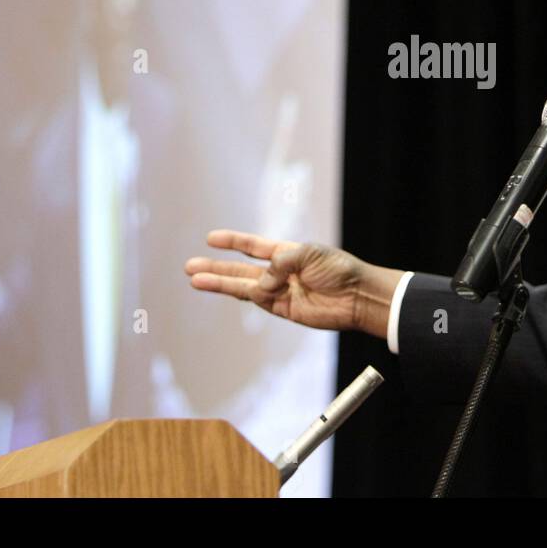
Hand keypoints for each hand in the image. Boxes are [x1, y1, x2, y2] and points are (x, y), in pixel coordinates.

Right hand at [184, 230, 403, 338]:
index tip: (210, 238)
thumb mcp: (308, 253)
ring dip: (219, 283)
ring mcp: (279, 291)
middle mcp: (279, 272)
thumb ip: (280, 264)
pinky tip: (236, 287)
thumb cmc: (339, 269)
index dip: (232, 241)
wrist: (358, 296)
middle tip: (189, 266)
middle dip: (215, 268)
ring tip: (194, 280)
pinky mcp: (283, 309)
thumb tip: (259, 284)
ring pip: (242, 286)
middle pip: (239, 269)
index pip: (252, 246)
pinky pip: (259, 300)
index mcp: (286, 253)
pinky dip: (249, 292)